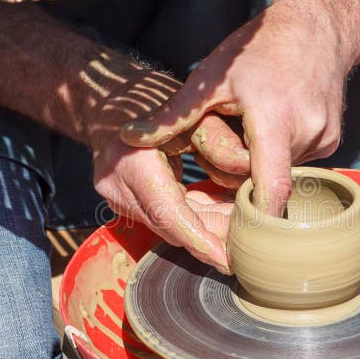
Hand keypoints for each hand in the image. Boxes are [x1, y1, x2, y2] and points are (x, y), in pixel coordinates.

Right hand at [81, 56, 233, 271]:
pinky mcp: (120, 201)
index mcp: (132, 161)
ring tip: (239, 229)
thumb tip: (252, 182)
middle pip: (169, 225)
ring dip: (202, 229)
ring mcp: (114, 196)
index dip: (199, 240)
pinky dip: (191, 217)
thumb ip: (222, 145)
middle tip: (246, 244)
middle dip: (208, 238)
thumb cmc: (155, 98)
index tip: (225, 260)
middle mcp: (116, 184)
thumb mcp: (194, 112)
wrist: (107, 100)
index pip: (169, 213)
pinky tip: (220, 217)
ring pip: (166, 225)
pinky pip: (161, 216)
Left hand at [119, 0, 349, 215]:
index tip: (237, 237)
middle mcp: (307, 133)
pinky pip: (298, 161)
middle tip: (226, 151)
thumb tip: (128, 137)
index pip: (271, 187)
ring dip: (261, 164)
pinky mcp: (333, 139)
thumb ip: (173, 115)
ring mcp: (325, 138)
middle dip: (243, 177)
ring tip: (254, 125)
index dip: (254, 216)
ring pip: (282, 172)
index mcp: (275, 119)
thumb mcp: (211, 77)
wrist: (319, 24)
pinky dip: (280, 153)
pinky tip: (276, 121)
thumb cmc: (258, 48)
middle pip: (267, 180)